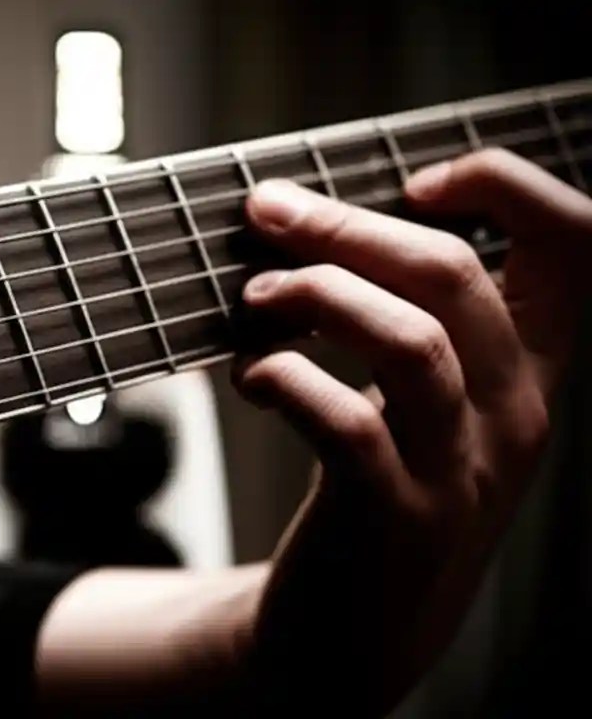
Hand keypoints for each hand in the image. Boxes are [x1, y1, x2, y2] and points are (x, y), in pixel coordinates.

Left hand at [231, 148, 590, 714]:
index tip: (413, 182)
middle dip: (347, 225)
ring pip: (411, 342)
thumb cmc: (376, 485)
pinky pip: (347, 425)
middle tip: (269, 211)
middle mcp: (512, 412)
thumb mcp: (422, 401)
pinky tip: (252, 378)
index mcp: (525, 367)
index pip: (576, 244)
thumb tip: (309, 215)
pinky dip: (286, 380)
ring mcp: (459, 470)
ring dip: (316, 297)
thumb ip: (402, 314)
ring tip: (255, 297)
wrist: (355, 630)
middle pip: (455, 273)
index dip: (506, 185)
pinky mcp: (394, 518)